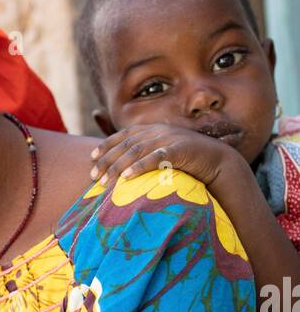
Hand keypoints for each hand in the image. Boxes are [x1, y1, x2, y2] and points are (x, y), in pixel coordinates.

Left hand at [90, 124, 235, 189]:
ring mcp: (169, 139)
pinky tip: (126, 178)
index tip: (92, 158)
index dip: (107, 145)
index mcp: (155, 130)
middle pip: (126, 144)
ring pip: (136, 151)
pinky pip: (155, 158)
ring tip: (104, 181)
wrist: (219, 162)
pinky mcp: (180, 150)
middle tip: (93, 177)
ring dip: (117, 166)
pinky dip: (139, 167)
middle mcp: (159, 131)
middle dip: (107, 160)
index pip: (125, 134)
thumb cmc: (190, 163)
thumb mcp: (165, 155)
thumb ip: (148, 155)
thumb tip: (126, 170)